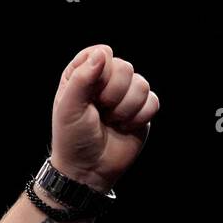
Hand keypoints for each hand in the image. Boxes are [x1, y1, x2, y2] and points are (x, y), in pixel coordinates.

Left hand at [50, 44, 159, 193]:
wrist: (88, 169)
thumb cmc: (72, 138)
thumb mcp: (69, 108)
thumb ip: (82, 79)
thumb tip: (102, 53)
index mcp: (82, 75)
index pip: (101, 53)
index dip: (100, 72)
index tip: (90, 94)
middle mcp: (105, 81)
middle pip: (125, 67)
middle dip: (113, 95)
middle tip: (100, 113)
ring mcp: (124, 95)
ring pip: (141, 84)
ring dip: (125, 109)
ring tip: (111, 122)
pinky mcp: (141, 110)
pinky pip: (153, 101)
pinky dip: (138, 118)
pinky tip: (124, 128)